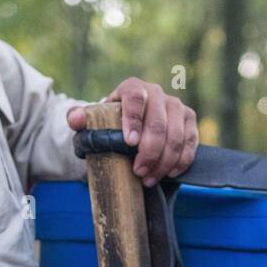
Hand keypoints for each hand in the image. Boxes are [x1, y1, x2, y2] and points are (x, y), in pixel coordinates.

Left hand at [67, 78, 198, 186]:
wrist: (132, 126)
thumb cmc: (111, 125)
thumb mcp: (93, 122)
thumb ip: (79, 119)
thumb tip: (75, 119)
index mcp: (133, 88)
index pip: (136, 98)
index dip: (134, 120)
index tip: (130, 144)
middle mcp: (157, 93)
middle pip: (158, 123)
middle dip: (149, 152)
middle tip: (138, 172)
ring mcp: (176, 105)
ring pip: (176, 136)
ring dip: (164, 162)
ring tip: (149, 178)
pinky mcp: (189, 119)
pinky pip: (191, 142)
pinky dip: (181, 161)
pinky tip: (169, 173)